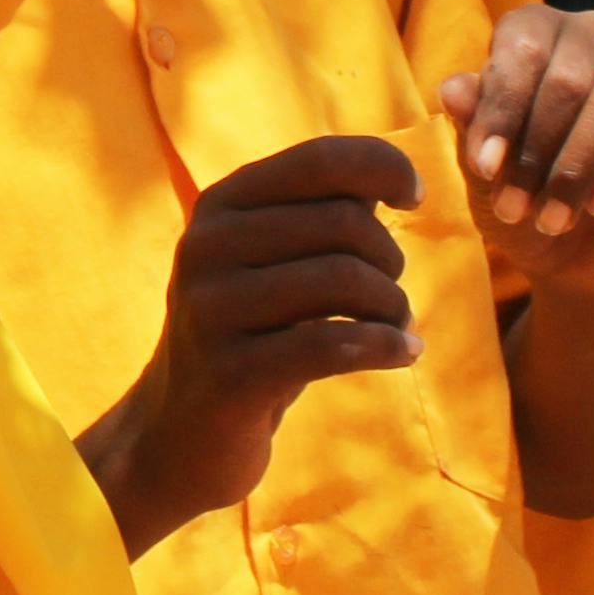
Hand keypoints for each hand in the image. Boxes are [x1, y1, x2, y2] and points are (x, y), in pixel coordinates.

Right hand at [73, 134, 422, 554]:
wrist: (179, 435)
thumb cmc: (254, 337)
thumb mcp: (276, 262)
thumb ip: (326, 213)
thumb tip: (395, 177)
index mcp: (220, 205)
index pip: (319, 159)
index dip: (382, 167)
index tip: (414, 197)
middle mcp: (206, 246)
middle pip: (343, 222)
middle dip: (389, 259)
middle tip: (391, 297)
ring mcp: (212, 310)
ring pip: (344, 280)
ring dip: (393, 306)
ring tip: (397, 327)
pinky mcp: (230, 374)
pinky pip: (333, 344)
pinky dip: (386, 346)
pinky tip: (405, 354)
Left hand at [440, 7, 593, 297]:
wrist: (570, 251)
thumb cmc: (517, 192)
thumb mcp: (482, 169)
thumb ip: (470, 127)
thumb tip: (455, 90)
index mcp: (535, 32)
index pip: (522, 47)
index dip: (501, 109)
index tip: (486, 168)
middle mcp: (591, 38)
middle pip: (567, 79)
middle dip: (535, 153)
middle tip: (515, 209)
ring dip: (577, 171)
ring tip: (553, 219)